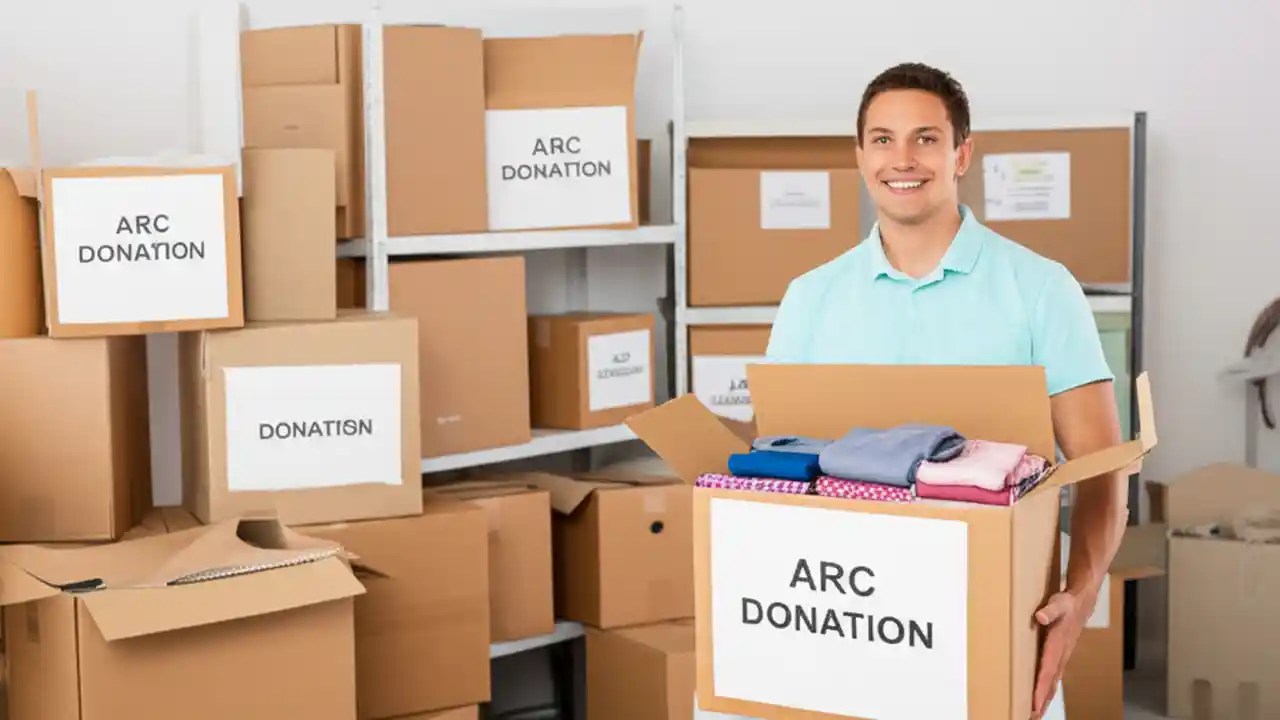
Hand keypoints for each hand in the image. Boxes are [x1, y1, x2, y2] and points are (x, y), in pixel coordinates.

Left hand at [1030, 590, 1089, 718]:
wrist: (1081, 604)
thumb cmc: (1067, 604)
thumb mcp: (1058, 604)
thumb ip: (1049, 610)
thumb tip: (1040, 617)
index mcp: (1058, 646)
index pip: (1047, 671)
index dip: (1040, 688)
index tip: (1034, 704)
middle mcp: (1060, 656)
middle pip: (1050, 683)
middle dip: (1041, 701)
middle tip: (1032, 717)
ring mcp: (1061, 658)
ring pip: (1052, 683)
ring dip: (1044, 699)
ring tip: (1035, 714)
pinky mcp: (1060, 657)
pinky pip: (1053, 677)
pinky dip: (1047, 690)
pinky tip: (1042, 698)